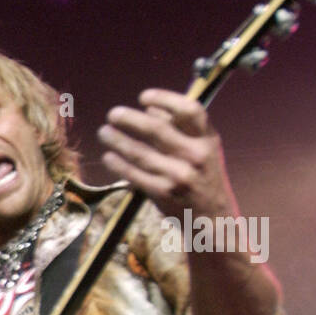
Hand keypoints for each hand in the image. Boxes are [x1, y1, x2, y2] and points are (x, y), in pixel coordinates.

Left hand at [97, 88, 239, 222]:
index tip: (143, 96)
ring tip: (104, 132)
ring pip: (140, 152)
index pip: (190, 110)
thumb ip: (180, 127)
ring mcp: (179, 175)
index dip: (165, 99)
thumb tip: (149, 107)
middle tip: (113, 114)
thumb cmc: (202, 175)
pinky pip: (134, 174)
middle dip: (130, 119)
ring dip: (117, 140)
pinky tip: (108, 156)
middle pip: (158, 129)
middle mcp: (196, 155)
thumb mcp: (202, 148)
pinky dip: (118, 163)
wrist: (211, 217)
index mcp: (208, 139)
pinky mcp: (164, 193)